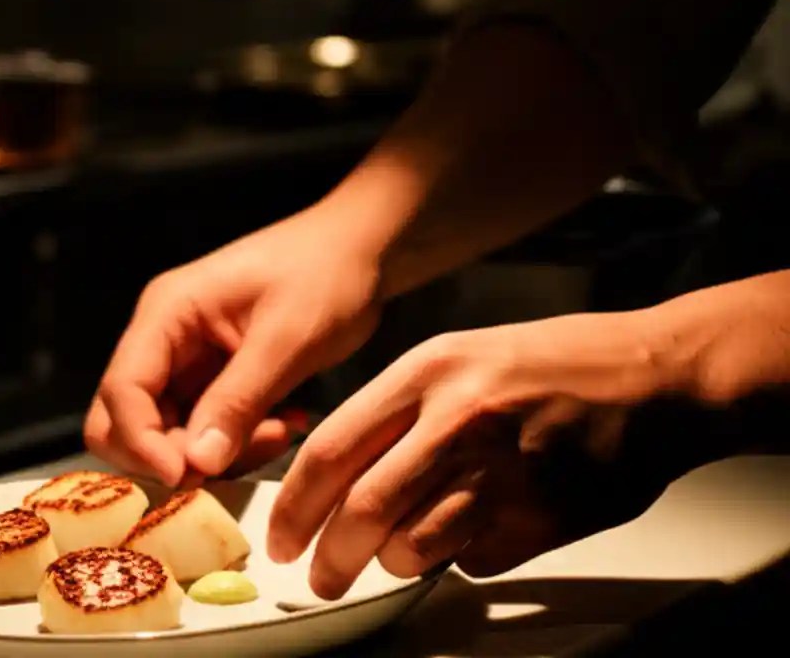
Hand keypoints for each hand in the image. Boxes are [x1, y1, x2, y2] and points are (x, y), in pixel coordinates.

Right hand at [84, 200, 383, 485]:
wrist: (362, 250)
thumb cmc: (327, 276)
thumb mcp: (288, 339)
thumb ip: (239, 400)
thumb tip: (196, 465)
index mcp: (166, 313)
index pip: (122, 390)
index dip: (142, 442)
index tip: (187, 478)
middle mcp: (163, 338)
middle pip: (125, 418)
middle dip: (171, 454)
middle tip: (230, 465)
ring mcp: (185, 360)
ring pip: (167, 433)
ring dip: (215, 452)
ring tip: (278, 434)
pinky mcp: (212, 378)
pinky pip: (203, 429)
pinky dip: (236, 442)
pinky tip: (283, 425)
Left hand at [267, 309, 718, 598]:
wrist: (654, 377)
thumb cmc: (552, 365)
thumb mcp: (459, 357)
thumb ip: (397, 410)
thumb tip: (337, 474)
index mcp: (429, 371)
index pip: (332, 448)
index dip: (294, 504)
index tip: (281, 536)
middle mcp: (461, 419)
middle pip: (364, 508)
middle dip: (331, 556)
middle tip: (320, 577)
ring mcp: (506, 472)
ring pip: (414, 545)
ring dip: (394, 562)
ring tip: (396, 555)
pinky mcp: (543, 518)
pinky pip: (474, 561)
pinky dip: (460, 559)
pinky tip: (476, 532)